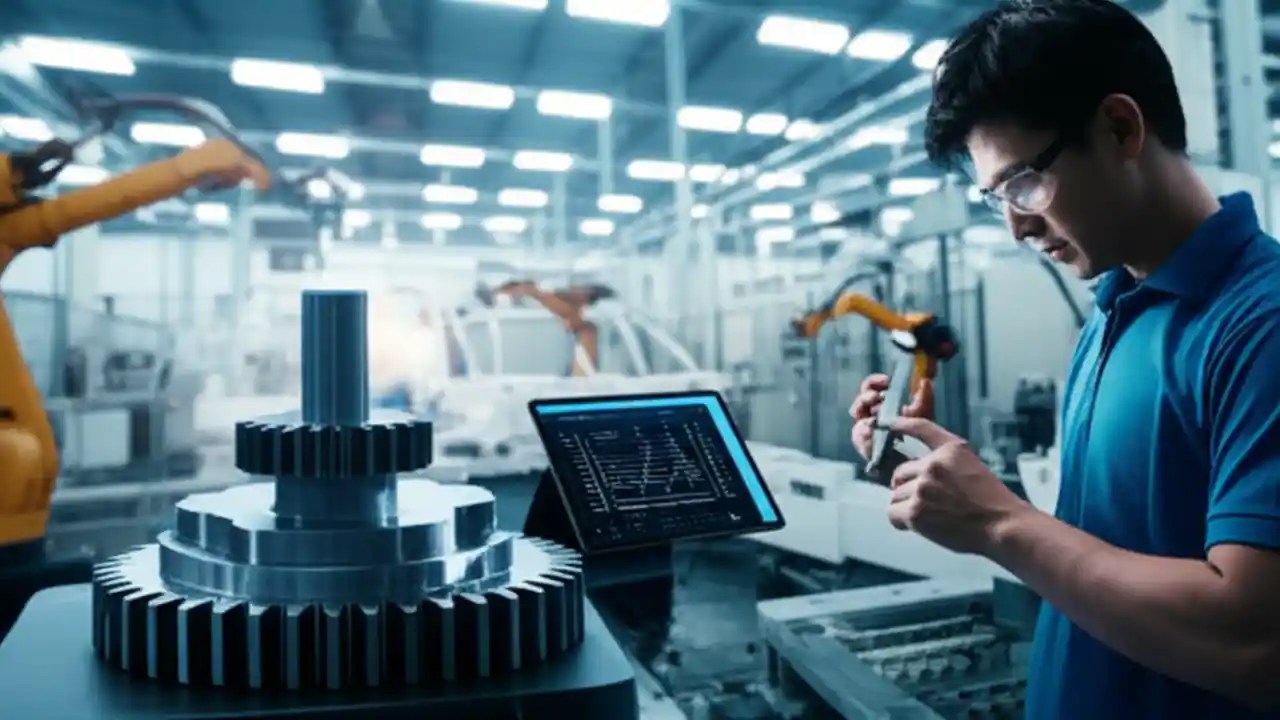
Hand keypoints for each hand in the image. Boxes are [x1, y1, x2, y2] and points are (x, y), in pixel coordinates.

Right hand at [849, 373, 933, 459]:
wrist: (923, 457)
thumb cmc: (920, 432)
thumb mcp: (924, 412)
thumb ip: (924, 397)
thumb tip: (925, 380)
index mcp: (880, 404)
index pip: (869, 388)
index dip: (874, 382)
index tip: (886, 380)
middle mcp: (870, 418)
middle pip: (859, 405)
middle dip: (865, 398)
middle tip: (875, 397)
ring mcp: (867, 435)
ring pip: (858, 425)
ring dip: (863, 420)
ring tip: (871, 421)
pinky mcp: (868, 451)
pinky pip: (862, 444)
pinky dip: (865, 439)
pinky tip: (871, 435)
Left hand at [886, 417, 1029, 554]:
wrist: (1001, 526)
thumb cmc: (991, 501)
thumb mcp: (972, 466)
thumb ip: (946, 462)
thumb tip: (915, 471)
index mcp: (951, 450)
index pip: (921, 428)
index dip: (903, 424)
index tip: (890, 423)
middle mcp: (932, 465)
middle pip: (900, 472)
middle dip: (907, 485)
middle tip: (925, 499)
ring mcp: (922, 488)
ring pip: (895, 494)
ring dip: (906, 504)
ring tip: (928, 514)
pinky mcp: (915, 512)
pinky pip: (892, 513)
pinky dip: (901, 520)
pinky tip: (917, 524)